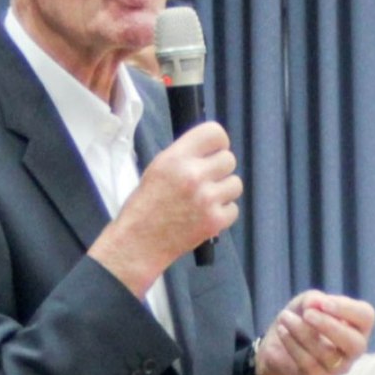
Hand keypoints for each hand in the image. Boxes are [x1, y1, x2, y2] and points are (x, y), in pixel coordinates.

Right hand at [88, 122, 241, 293]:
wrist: (139, 242)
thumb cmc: (146, 204)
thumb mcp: (158, 167)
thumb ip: (186, 156)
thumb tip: (212, 149)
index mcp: (176, 157)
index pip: (215, 133)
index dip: (218, 143)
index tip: (212, 153)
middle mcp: (193, 175)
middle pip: (229, 159)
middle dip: (219, 170)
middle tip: (205, 181)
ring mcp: (207, 199)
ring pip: (235, 184)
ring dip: (224, 192)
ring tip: (205, 200)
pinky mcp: (215, 221)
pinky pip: (233, 209)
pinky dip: (222, 214)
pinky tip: (204, 216)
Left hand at [252, 291, 374, 374]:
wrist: (280, 344)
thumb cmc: (302, 318)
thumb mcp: (307, 302)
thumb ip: (314, 299)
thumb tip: (315, 303)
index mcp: (358, 326)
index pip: (366, 317)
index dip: (346, 309)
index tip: (323, 303)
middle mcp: (354, 350)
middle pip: (355, 343)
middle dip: (329, 326)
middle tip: (307, 314)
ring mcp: (339, 368)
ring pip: (326, 354)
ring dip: (302, 332)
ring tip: (285, 317)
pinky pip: (308, 363)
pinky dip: (292, 344)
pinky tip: (282, 330)